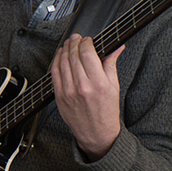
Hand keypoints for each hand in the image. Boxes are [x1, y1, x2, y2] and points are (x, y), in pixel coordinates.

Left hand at [52, 34, 122, 160]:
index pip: (88, 54)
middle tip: (76, 37)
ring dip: (64, 49)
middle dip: (74, 42)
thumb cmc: (106, 111)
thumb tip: (117, 47)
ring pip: (62, 63)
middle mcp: (82, 86)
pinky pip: (54, 74)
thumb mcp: (114, 86)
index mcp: (98, 83)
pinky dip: (55, 62)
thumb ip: (112, 64)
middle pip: (73, 56)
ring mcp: (68, 91)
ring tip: (68, 43)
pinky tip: (59, 56)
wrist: (96, 133)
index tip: (88, 39)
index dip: (86, 42)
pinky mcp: (59, 96)